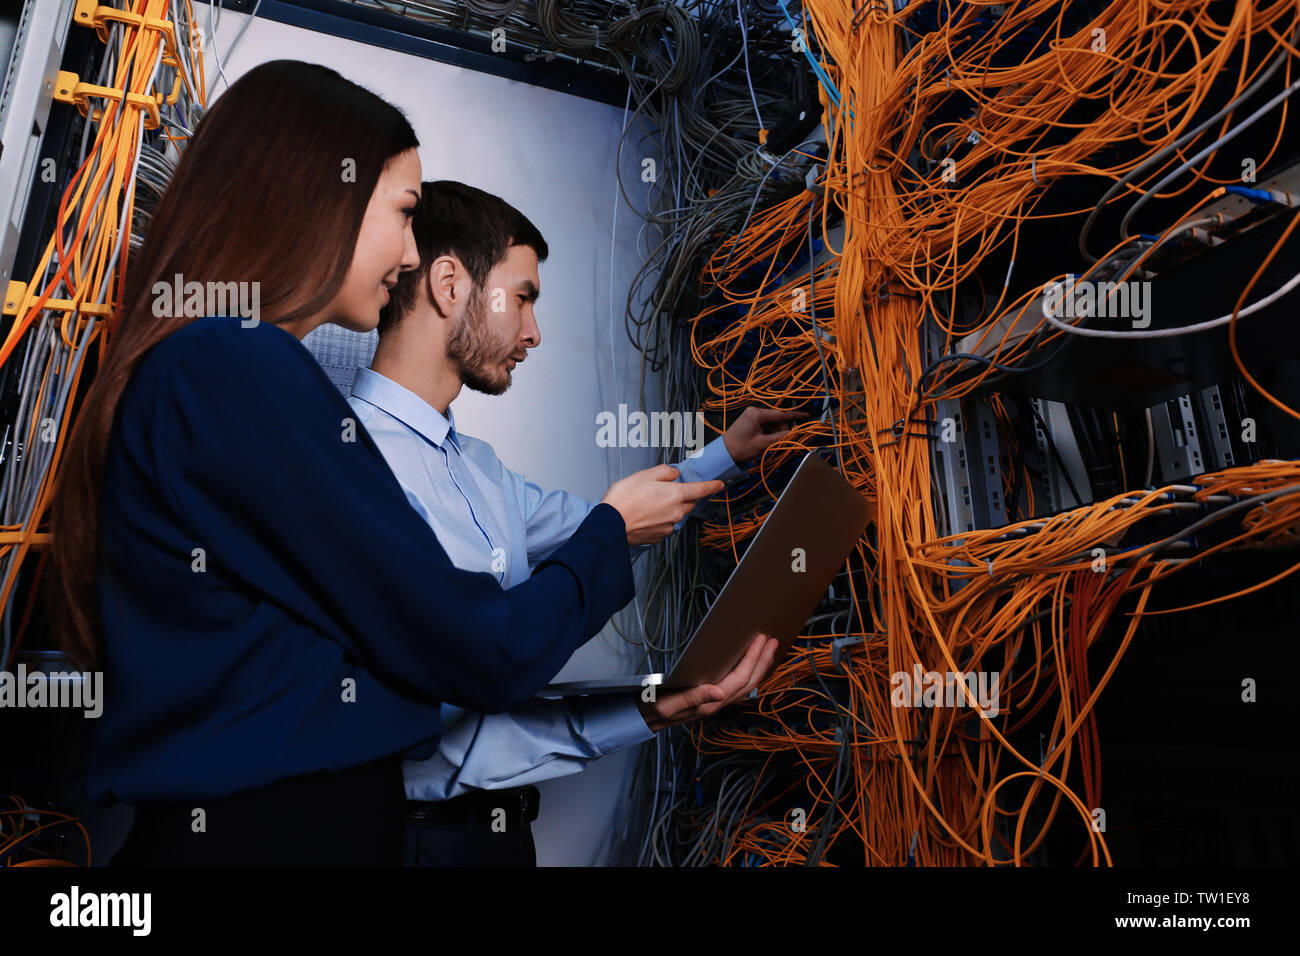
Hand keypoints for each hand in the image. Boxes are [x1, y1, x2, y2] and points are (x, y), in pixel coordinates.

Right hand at [600, 464, 724, 545]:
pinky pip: (667, 525)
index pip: (701, 490)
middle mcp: (676, 512)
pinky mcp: (660, 536)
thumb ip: (664, 472)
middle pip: (690, 503)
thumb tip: (673, 474)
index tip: (719, 484)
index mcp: (675, 495)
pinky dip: (661, 519)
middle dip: (686, 496)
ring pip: (678, 514)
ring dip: (671, 508)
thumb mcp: (643, 475)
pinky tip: (647, 514)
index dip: (712, 486)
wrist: (610, 524)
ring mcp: (669, 526)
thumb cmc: (624, 500)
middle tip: (669, 491)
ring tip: (651, 503)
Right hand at [635, 635, 777, 731]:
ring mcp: (716, 702)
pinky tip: (750, 665)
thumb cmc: (654, 708)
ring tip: (768, 650)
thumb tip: (718, 692)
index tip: (761, 640)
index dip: (753, 659)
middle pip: (749, 682)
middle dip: (763, 661)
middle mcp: (716, 704)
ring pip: (746, 685)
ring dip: (759, 667)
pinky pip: (738, 687)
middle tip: (773, 641)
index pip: (739, 679)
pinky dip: (748, 673)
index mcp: (709, 703)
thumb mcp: (668, 702)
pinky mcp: (712, 699)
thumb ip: (693, 698)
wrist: (645, 718)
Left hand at [722, 406, 806, 462]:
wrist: (724, 453)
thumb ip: (780, 437)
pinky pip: (767, 427)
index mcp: (756, 414)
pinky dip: (770, 434)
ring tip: (770, 445)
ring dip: (775, 434)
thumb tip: (795, 433)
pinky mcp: (752, 422)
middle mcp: (755, 412)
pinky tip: (766, 442)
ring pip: (773, 424)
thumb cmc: (740, 448)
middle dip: (782, 431)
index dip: (795, 416)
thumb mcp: (763, 444)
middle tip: (781, 443)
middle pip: (778, 420)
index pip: (780, 414)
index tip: (806, 416)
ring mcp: (753, 416)